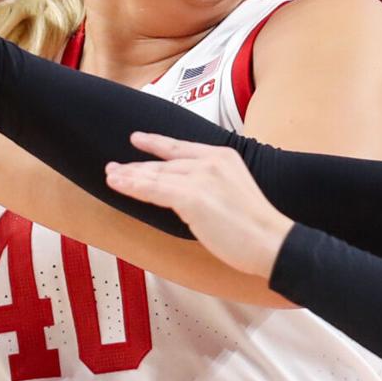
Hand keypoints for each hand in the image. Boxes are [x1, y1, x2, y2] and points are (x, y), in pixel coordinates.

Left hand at [103, 132, 294, 277]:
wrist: (271, 241)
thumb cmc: (257, 228)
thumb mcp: (235, 192)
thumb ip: (212, 186)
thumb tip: (186, 195)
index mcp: (223, 156)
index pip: (181, 148)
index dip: (156, 143)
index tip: (138, 139)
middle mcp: (210, 160)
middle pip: (164, 162)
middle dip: (137, 165)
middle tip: (115, 167)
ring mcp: (200, 176)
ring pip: (155, 174)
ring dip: (129, 175)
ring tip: (111, 175)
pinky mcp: (191, 196)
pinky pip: (153, 189)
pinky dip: (132, 187)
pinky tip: (118, 185)